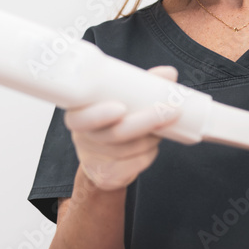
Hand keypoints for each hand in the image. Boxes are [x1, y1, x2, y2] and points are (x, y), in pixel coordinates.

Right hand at [64, 65, 181, 190]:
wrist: (102, 163)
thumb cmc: (111, 123)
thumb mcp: (119, 101)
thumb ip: (139, 86)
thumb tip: (168, 73)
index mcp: (78, 115)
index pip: (79, 118)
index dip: (98, 115)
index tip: (120, 108)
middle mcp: (83, 138)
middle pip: (113, 133)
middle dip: (145, 122)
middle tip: (170, 111)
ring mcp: (94, 159)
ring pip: (130, 148)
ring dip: (152, 137)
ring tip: (164, 125)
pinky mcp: (108, 176)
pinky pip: (136, 163)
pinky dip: (150, 153)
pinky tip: (152, 144)